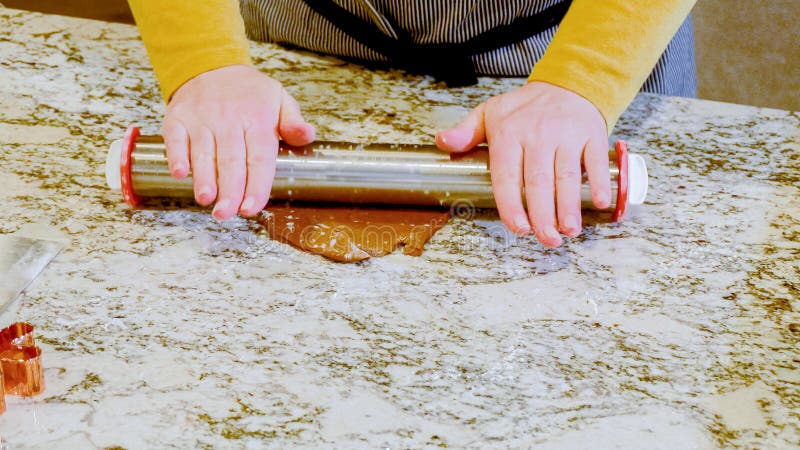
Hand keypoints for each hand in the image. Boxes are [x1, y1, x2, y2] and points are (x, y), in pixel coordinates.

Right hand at [163, 65, 314, 219]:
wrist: (211, 63)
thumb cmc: (249, 92)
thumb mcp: (279, 98)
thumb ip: (293, 121)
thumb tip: (306, 135)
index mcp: (258, 119)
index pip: (259, 158)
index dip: (256, 185)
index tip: (252, 208)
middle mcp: (229, 119)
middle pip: (230, 160)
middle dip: (229, 190)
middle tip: (227, 213)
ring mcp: (201, 118)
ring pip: (203, 152)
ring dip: (204, 178)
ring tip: (206, 199)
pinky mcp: (178, 118)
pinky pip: (175, 139)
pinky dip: (177, 156)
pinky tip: (180, 174)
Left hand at [436, 81, 610, 247]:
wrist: (568, 83)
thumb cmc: (526, 108)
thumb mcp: (490, 112)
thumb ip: (466, 132)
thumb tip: (442, 142)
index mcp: (509, 133)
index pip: (507, 176)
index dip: (512, 205)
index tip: (519, 228)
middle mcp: (538, 134)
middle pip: (539, 182)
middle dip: (543, 215)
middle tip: (547, 240)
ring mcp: (567, 135)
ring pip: (567, 176)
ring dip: (569, 206)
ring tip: (568, 231)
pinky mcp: (591, 135)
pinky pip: (596, 161)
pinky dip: (599, 183)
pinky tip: (598, 204)